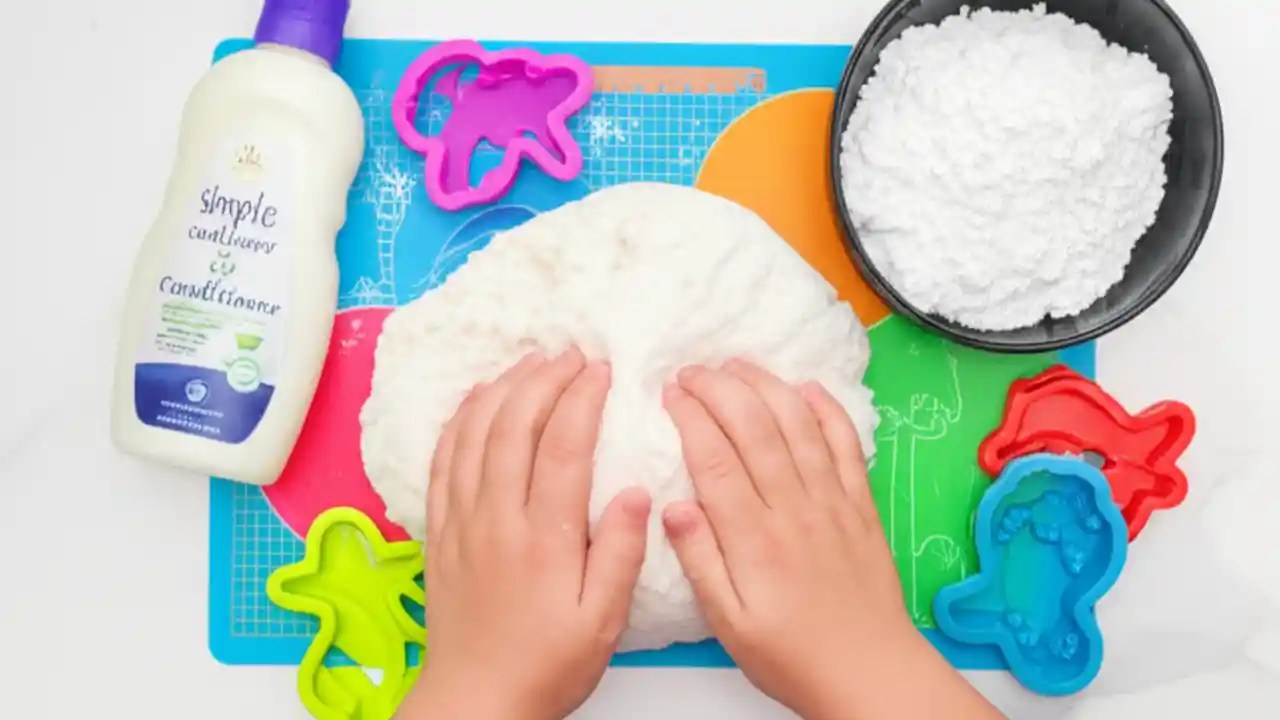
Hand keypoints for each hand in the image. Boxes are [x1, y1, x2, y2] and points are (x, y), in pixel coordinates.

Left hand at [401, 349, 651, 719]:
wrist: (476, 699)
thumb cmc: (546, 664)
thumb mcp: (602, 622)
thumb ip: (620, 554)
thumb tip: (633, 491)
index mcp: (543, 539)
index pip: (562, 446)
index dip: (581, 398)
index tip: (601, 368)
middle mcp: (497, 519)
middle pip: (513, 426)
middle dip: (543, 378)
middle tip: (570, 353)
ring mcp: (462, 520)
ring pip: (475, 434)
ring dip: (502, 388)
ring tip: (530, 361)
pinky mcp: (440, 530)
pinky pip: (442, 460)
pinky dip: (459, 419)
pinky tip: (476, 398)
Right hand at [662, 361, 999, 719]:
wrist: (869, 673)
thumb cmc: (791, 656)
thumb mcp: (729, 624)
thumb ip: (700, 562)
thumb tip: (670, 507)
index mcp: (754, 539)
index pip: (715, 459)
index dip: (690, 417)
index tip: (669, 392)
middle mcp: (794, 509)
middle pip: (754, 428)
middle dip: (720, 388)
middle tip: (692, 369)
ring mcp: (832, 502)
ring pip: (798, 425)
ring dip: (766, 386)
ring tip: (736, 364)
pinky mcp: (861, 506)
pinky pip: (846, 445)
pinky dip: (828, 410)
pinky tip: (807, 388)